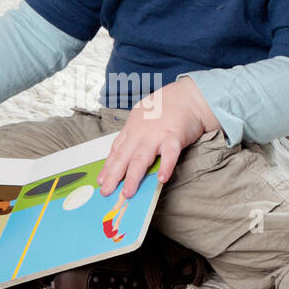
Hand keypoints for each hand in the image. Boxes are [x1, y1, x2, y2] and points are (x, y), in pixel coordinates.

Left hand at [97, 78, 219, 199]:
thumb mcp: (142, 118)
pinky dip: (166, 166)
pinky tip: (161, 179)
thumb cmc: (166, 108)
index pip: (116, 150)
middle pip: (124, 156)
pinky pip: (169, 153)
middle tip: (106, 192)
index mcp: (132, 128)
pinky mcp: (175, 136)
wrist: (188, 96)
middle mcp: (141, 133)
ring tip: (128, 192)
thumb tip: (126, 155)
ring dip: (133, 176)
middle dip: (114, 175)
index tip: (101, 181)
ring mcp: (157, 134)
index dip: (108, 167)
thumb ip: (134, 135)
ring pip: (142, 157)